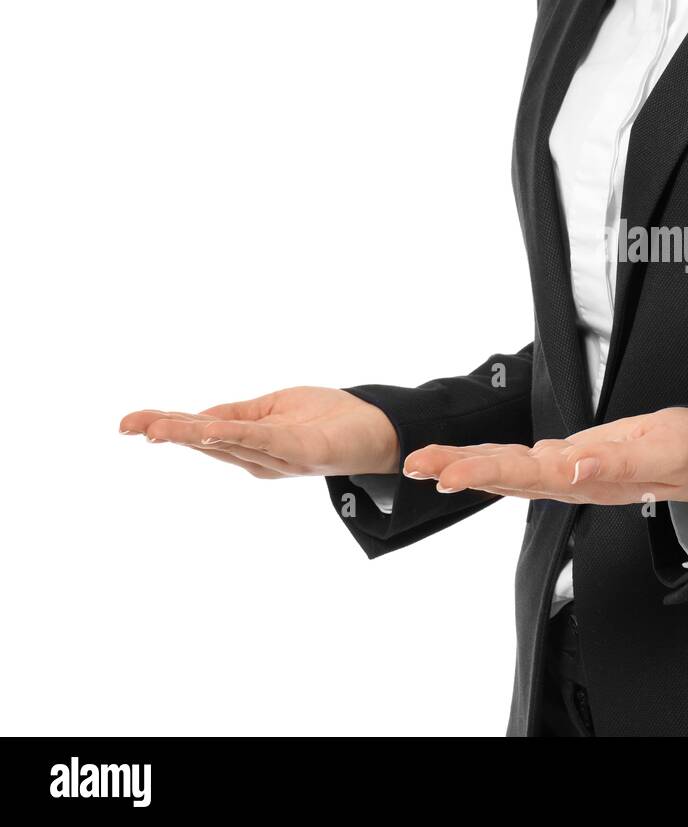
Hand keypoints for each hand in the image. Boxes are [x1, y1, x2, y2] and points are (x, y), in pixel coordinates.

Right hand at [118, 387, 398, 478]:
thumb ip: (237, 415)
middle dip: (168, 432)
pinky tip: (214, 430)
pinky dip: (239, 436)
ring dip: (194, 434)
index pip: (201, 432)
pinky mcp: (306, 454)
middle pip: (207, 442)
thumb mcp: (274, 409)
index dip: (166, 426)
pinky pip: (267, 443)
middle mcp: (259, 458)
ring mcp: (281, 459)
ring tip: (159, 427)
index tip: (129, 423)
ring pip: (230, 443)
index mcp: (249, 445)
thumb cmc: (326, 418)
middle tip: (129, 425)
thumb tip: (196, 419)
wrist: (378, 428)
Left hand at [403, 407, 687, 505]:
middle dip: (457, 468)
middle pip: (505, 474)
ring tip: (422, 463)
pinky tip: (463, 462)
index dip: (483, 472)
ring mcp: (569, 471)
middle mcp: (570, 479)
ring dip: (464, 465)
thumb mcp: (659, 450)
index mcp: (587, 479)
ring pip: (508, 470)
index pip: (525, 476)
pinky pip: (522, 463)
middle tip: (413, 464)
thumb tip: (570, 468)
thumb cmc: (686, 451)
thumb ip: (615, 461)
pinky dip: (489, 461)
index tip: (445, 473)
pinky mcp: (572, 459)